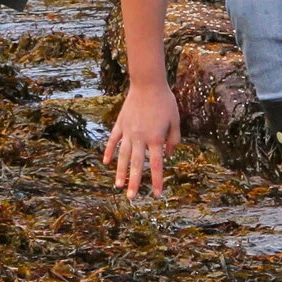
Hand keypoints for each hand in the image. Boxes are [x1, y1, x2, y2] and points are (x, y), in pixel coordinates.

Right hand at [105, 78, 181, 197]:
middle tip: (131, 198)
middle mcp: (140, 138)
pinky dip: (109, 151)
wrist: (147, 83)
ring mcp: (128, 131)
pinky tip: (106, 162)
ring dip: (120, 172)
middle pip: (137, 165)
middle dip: (134, 182)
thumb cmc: (165, 101)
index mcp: (156, 138)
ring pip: (123, 156)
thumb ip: (173, 139)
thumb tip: (168, 154)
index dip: (156, 181)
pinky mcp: (120, 124)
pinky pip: (114, 141)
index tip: (156, 195)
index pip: (157, 165)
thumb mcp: (176, 120)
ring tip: (118, 186)